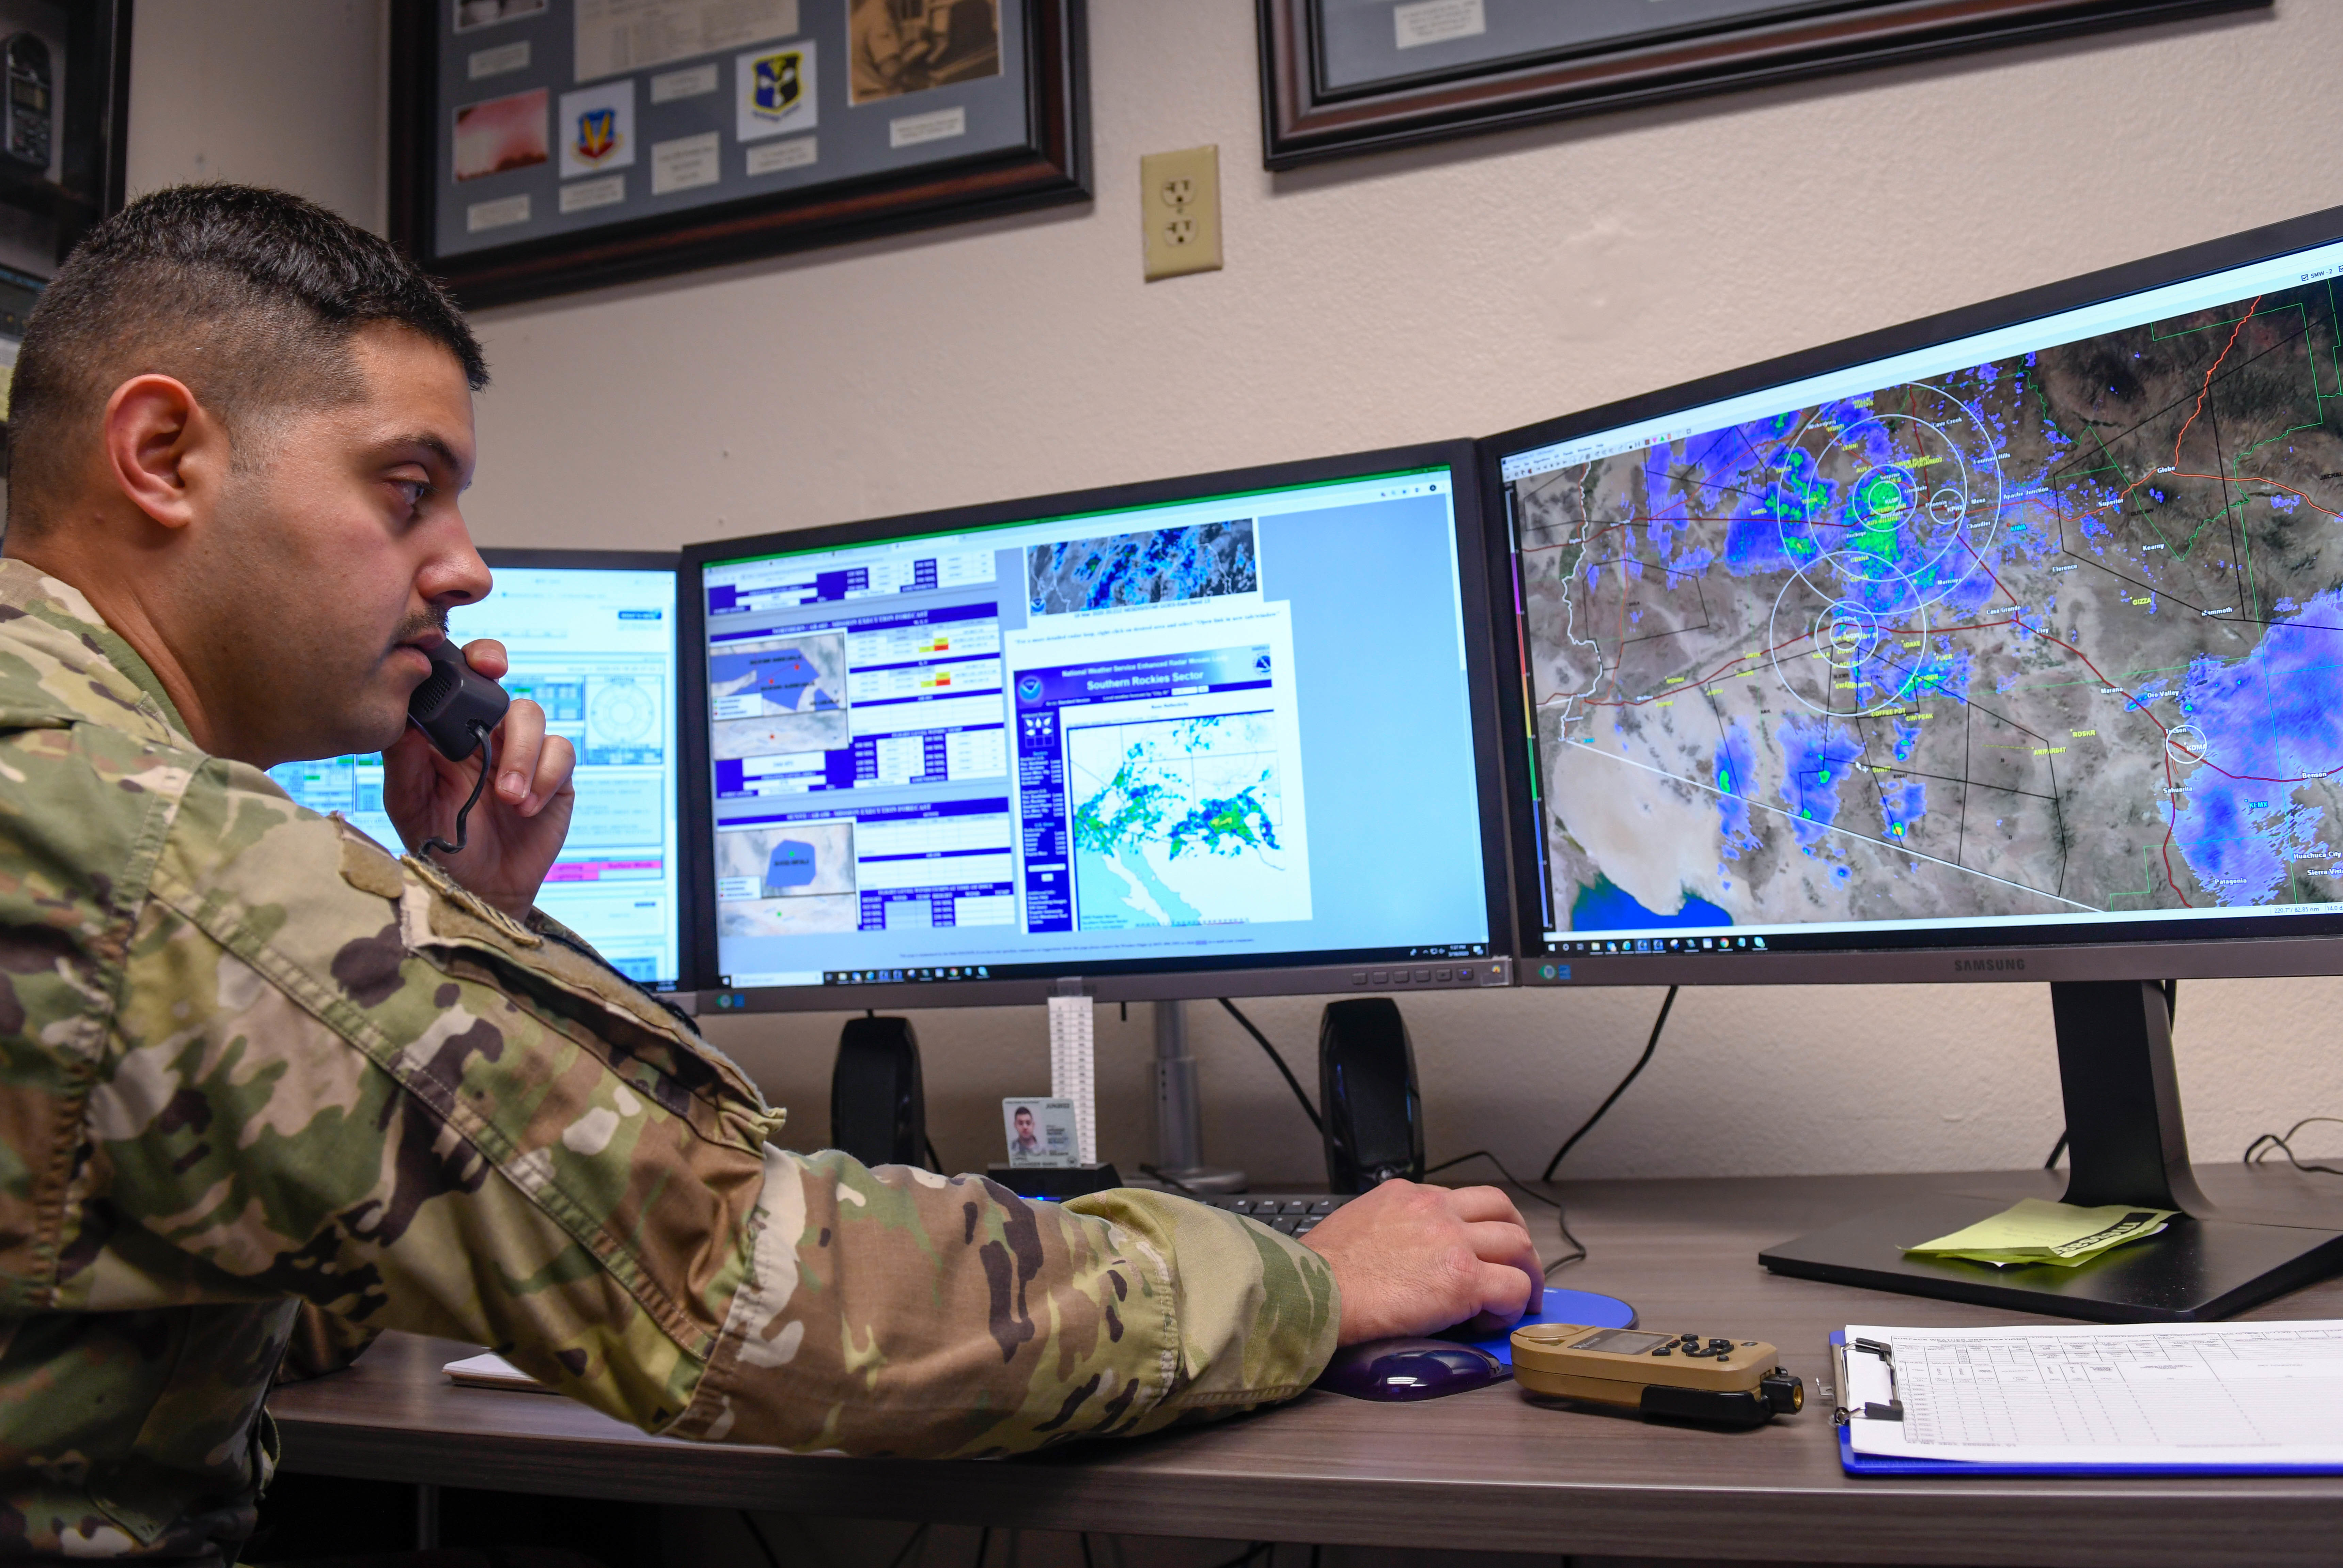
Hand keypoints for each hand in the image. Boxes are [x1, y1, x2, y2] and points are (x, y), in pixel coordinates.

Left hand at [382, 638, 574, 918]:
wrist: (478, 892)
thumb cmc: (438, 846)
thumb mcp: (408, 804)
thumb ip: (403, 761)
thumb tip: (405, 718)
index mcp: (449, 734)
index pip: (461, 682)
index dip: (472, 660)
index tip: (473, 662)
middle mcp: (487, 737)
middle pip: (502, 689)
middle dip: (499, 682)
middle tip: (492, 689)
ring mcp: (523, 755)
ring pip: (533, 717)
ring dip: (520, 753)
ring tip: (507, 797)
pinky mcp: (555, 778)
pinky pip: (561, 753)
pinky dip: (544, 777)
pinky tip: (524, 807)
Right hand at [1299, 1180, 1542, 1345]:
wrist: (1313, 1293)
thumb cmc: (1322, 1273)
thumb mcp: (1358, 1225)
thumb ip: (1392, 1228)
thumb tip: (1407, 1256)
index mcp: (1408, 1194)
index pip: (1464, 1199)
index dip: (1484, 1225)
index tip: (1486, 1250)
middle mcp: (1435, 1209)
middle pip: (1503, 1210)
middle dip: (1518, 1242)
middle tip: (1520, 1269)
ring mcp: (1452, 1241)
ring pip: (1517, 1245)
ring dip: (1526, 1273)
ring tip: (1522, 1300)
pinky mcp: (1463, 1280)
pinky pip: (1512, 1288)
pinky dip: (1513, 1304)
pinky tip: (1497, 1320)